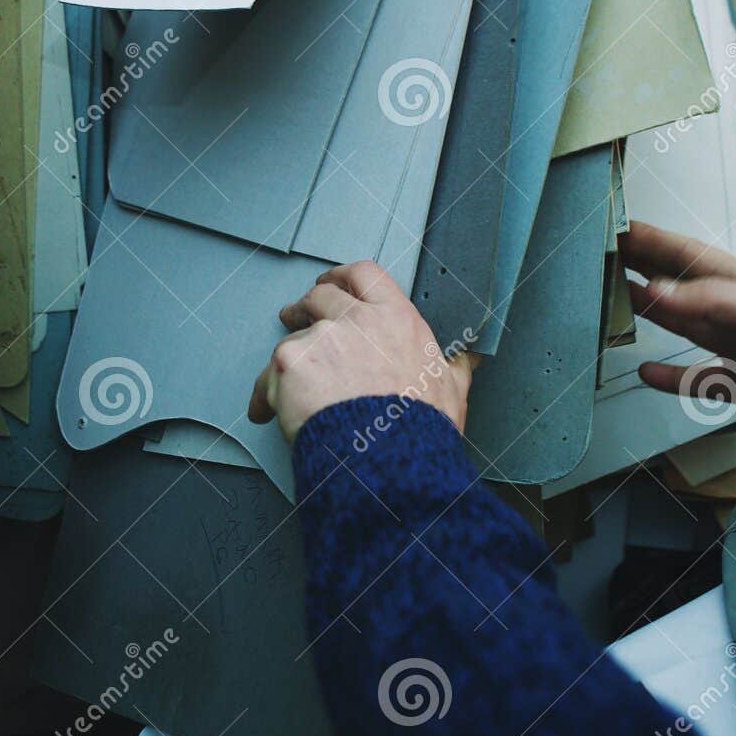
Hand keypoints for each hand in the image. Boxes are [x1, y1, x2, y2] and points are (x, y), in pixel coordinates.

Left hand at [248, 261, 475, 444]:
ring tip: (285, 382)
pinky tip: (265, 411)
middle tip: (297, 317)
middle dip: (305, 306)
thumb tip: (470, 357)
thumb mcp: (452, 389)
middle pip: (320, 296)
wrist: (389, 460)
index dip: (342, 277)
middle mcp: (358, 320)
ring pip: (292, 337)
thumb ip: (456, 365)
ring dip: (288, 357)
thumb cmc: (420, 430)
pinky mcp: (290, 363)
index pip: (364, 275)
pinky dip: (265, 394)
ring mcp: (321, 338)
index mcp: (397, 319)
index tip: (332, 284)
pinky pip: (268, 376)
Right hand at [621, 222, 735, 463]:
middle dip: (642, 269)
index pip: (687, 254)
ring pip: (685, 325)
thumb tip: (655, 290)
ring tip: (616, 303)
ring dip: (651, 314)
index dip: (651, 239)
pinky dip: (670, 377)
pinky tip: (648, 373)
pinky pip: (697, 378)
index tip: (616, 227)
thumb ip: (711, 300)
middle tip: (604, 258)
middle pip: (679, 285)